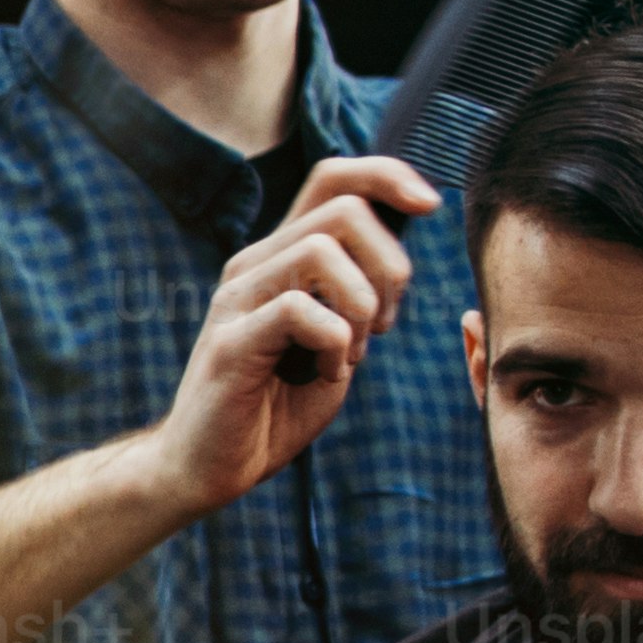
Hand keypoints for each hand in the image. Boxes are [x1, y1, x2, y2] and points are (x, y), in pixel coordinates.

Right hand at [147, 152, 439, 511]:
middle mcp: (254, 264)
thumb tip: (406, 241)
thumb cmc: (275, 405)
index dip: (389, 176)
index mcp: (280, 256)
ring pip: (323, 251)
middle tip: (382, 324)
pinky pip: (302, 311)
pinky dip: (336, 343)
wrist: (210, 466)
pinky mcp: (230, 341)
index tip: (431, 206)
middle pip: (344, 209)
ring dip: (362, 306)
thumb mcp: (338, 338)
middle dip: (391, 266)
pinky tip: (328, 373)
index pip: (333, 177)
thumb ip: (360, 292)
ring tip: (352, 351)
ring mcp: (237, 299)